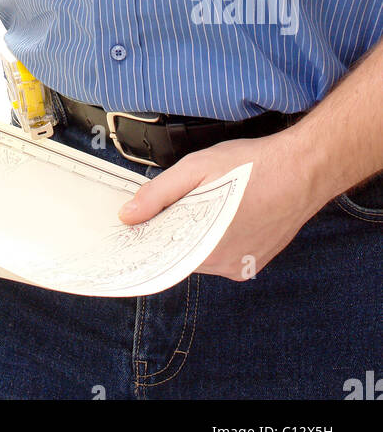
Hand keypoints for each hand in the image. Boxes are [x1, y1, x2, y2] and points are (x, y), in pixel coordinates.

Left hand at [116, 131, 321, 280]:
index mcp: (208, 247)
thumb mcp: (196, 169)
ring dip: (196, 232)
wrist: (304, 168)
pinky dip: (217, 236)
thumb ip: (159, 194)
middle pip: (183, 253)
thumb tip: (128, 215)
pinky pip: (225, 253)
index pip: (164, 253)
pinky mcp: (257, 260)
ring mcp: (244, 265)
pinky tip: (223, 211)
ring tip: (201, 201)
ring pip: (203, 253)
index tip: (136, 223)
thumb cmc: (254, 166)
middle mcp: (227, 265)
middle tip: (171, 202)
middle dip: (173, 229)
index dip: (150, 234)